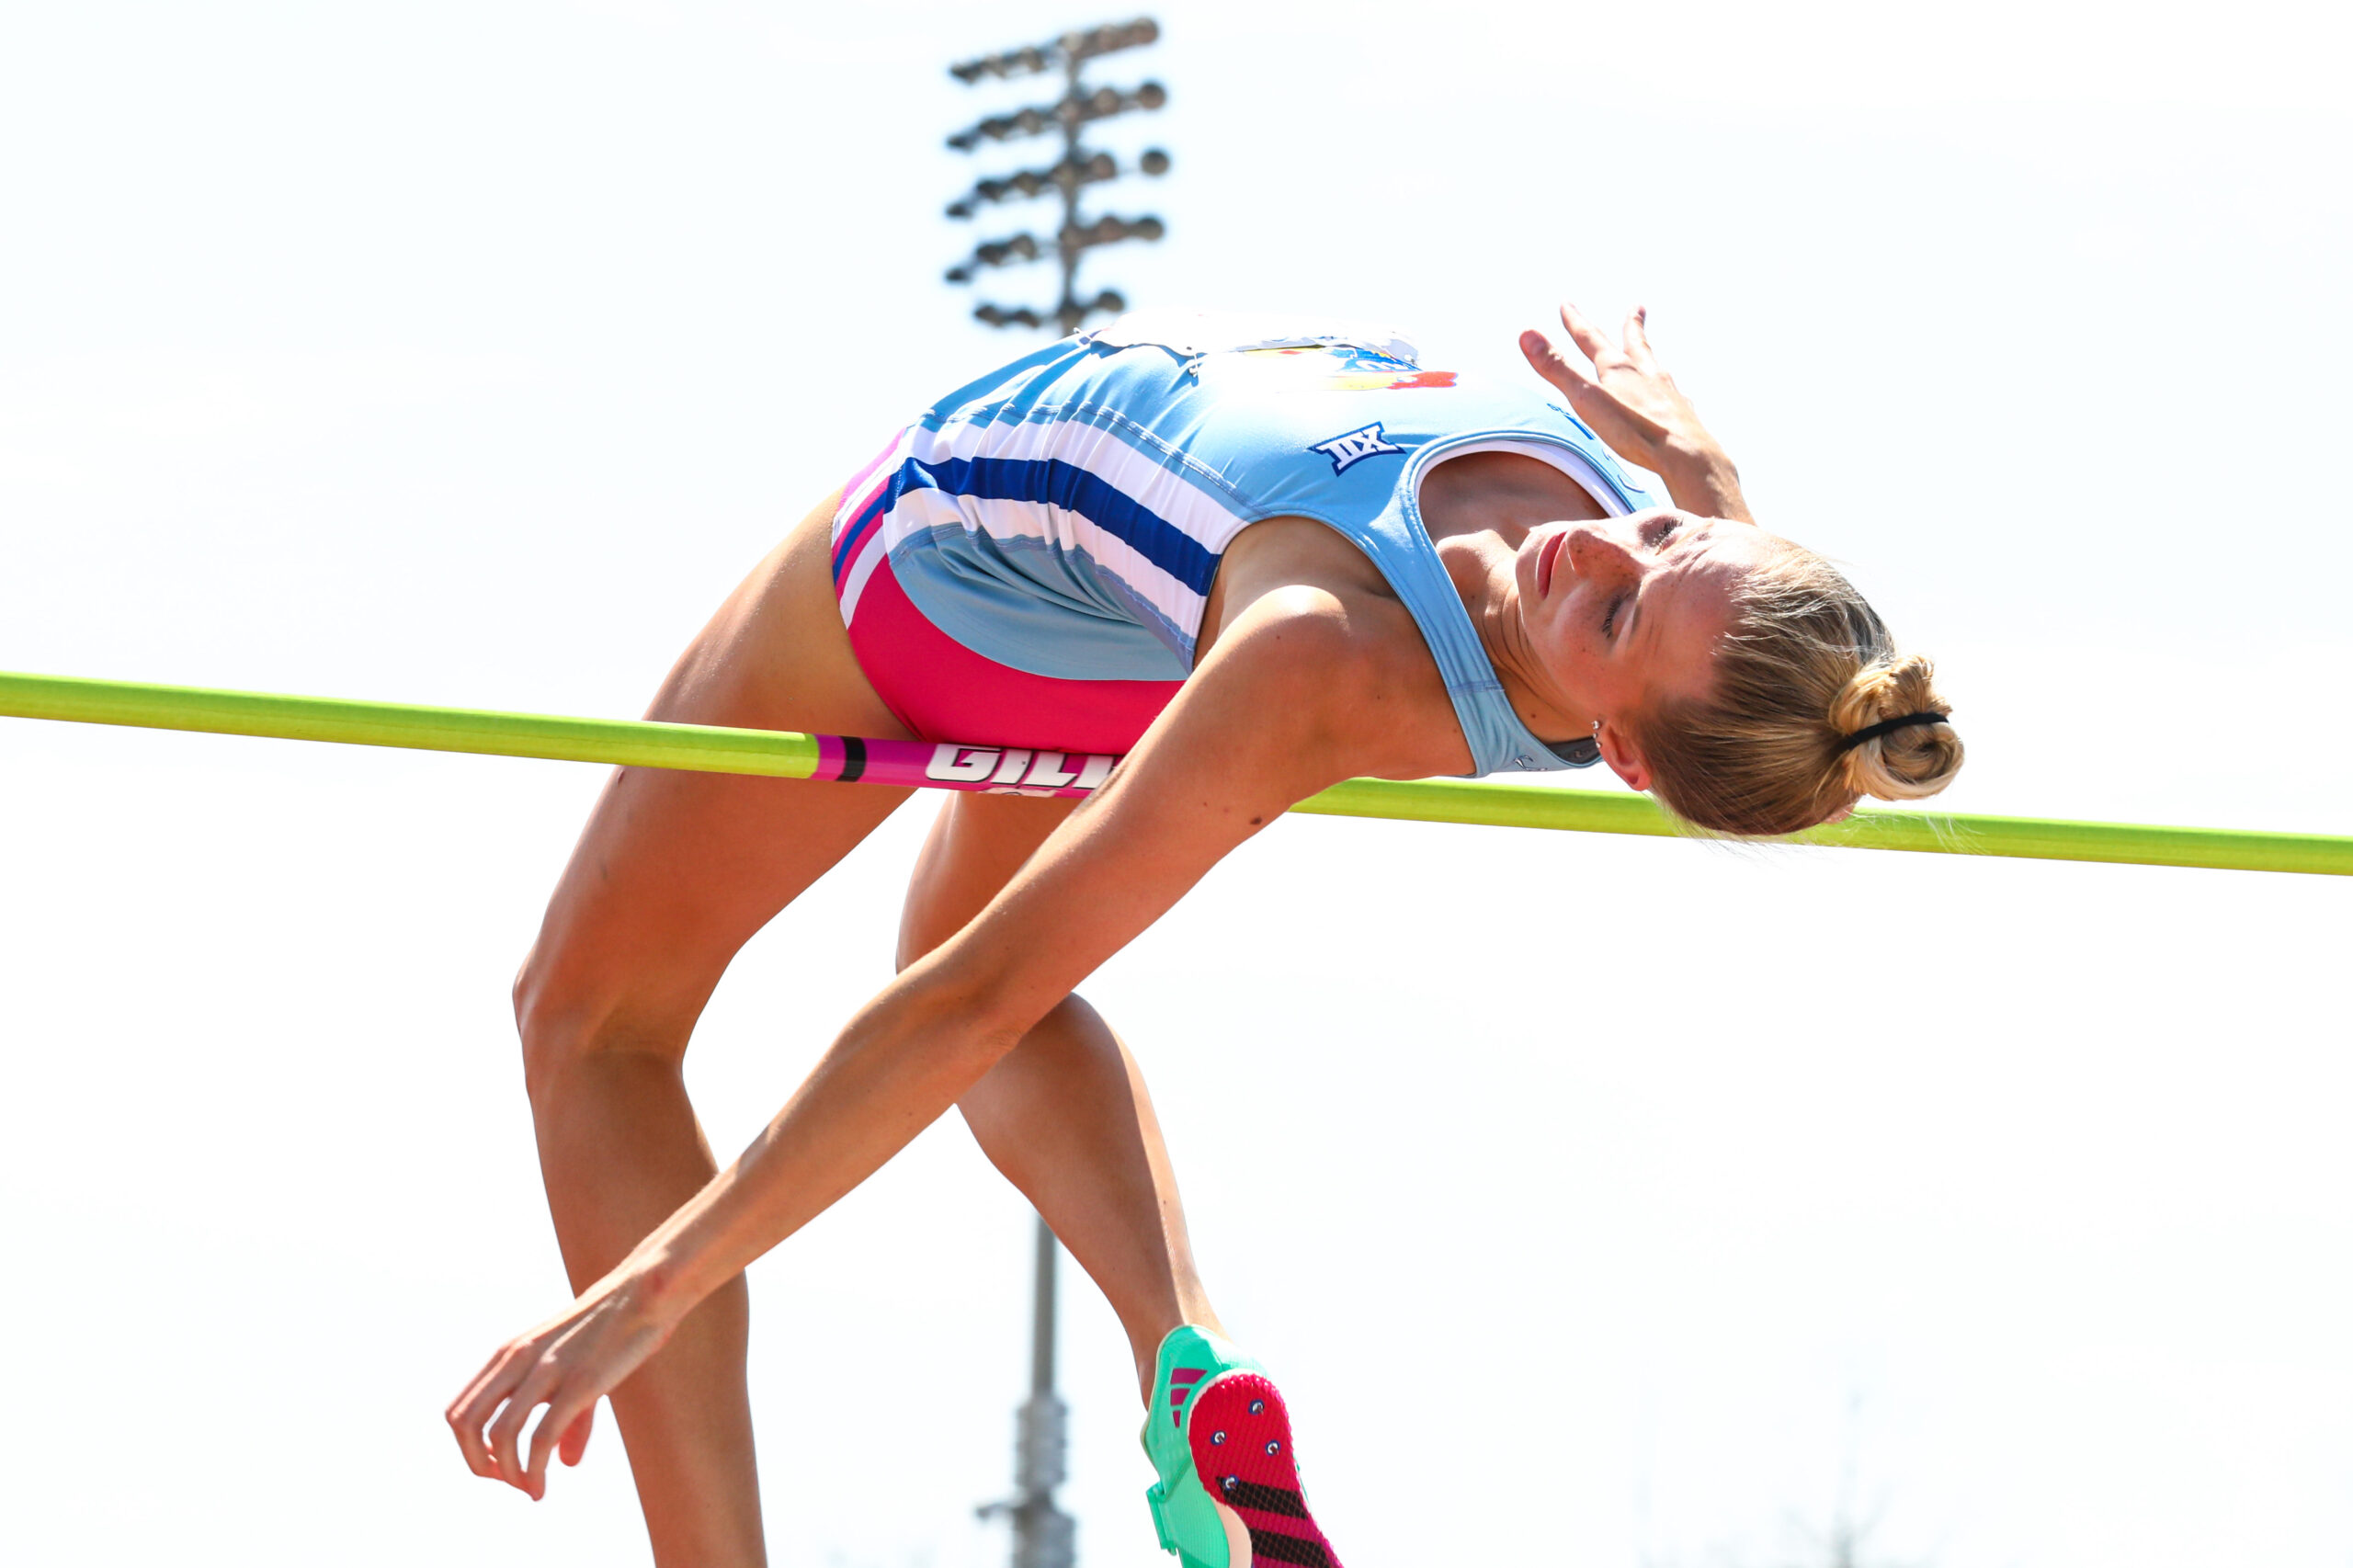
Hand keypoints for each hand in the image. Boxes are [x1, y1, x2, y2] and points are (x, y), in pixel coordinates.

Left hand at [446, 1268, 675, 1498]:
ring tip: (528, 1489)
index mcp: (509, 1353)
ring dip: (506, 1474)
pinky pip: (541, 1438)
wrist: (645, 1293)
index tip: (496, 1465)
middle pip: (465, 1425)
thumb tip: (566, 1462)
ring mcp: (548, 1369)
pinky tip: (542, 1487)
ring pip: (499, 1435)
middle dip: (477, 1464)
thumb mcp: (576, 1370)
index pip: (458, 1411)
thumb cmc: (612, 1330)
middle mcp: (518, 1359)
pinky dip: (534, 1472)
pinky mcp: (580, 1382)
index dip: (467, 1448)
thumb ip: (568, 1418)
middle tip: (505, 1481)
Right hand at [1519, 303, 1751, 521]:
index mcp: (1619, 370)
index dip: (1575, 322)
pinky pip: (1674, 395)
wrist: (1686, 454)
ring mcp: (1667, 392)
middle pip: (1635, 343)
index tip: (1566, 303)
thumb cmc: (1635, 431)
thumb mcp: (1586, 399)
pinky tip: (1676, 393)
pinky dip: (1670, 389)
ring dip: (1650, 353)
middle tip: (1637, 307)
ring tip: (1651, 347)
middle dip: (1629, 324)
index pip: (1591, 339)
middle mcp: (1646, 374)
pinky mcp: (1681, 415)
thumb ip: (1557, 369)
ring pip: (1657, 365)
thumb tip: (1526, 334)